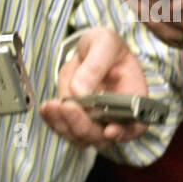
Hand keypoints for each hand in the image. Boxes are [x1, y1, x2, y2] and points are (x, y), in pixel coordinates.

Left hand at [39, 27, 149, 148]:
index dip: (124, 132)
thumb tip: (79, 92)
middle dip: (83, 126)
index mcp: (134, 99)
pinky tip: (47, 108)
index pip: (136, 126)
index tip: (109, 130)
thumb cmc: (106, 46)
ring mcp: (96, 121)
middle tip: (67, 106)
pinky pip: (65, 129)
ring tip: (51, 105)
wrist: (90, 49)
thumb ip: (95, 66)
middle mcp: (117, 116)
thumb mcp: (105, 44)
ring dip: (65, 125)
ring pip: (81, 137)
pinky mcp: (77, 120)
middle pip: (103, 137)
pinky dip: (54, 121)